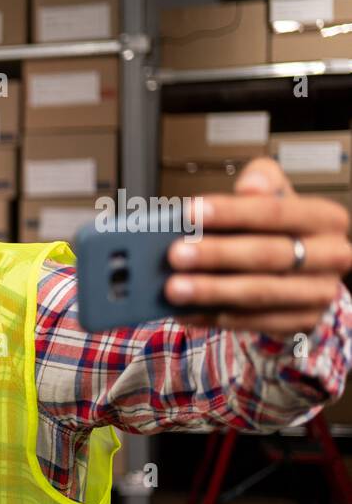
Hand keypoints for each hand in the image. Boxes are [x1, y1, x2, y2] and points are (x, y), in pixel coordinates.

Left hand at [167, 157, 351, 334]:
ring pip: (260, 293)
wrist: (303, 271)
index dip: (232, 212)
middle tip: (174, 254)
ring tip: (173, 288)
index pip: (275, 212)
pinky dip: (215, 317)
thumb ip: (262, 180)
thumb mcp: (275, 196)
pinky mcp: (303, 322)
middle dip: (217, 255)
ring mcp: (319, 292)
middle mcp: (331, 256)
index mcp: (326, 218)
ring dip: (212, 291)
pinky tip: (185, 311)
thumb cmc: (278, 228)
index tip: (191, 212)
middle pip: (267, 255)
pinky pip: (254, 322)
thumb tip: (250, 185)